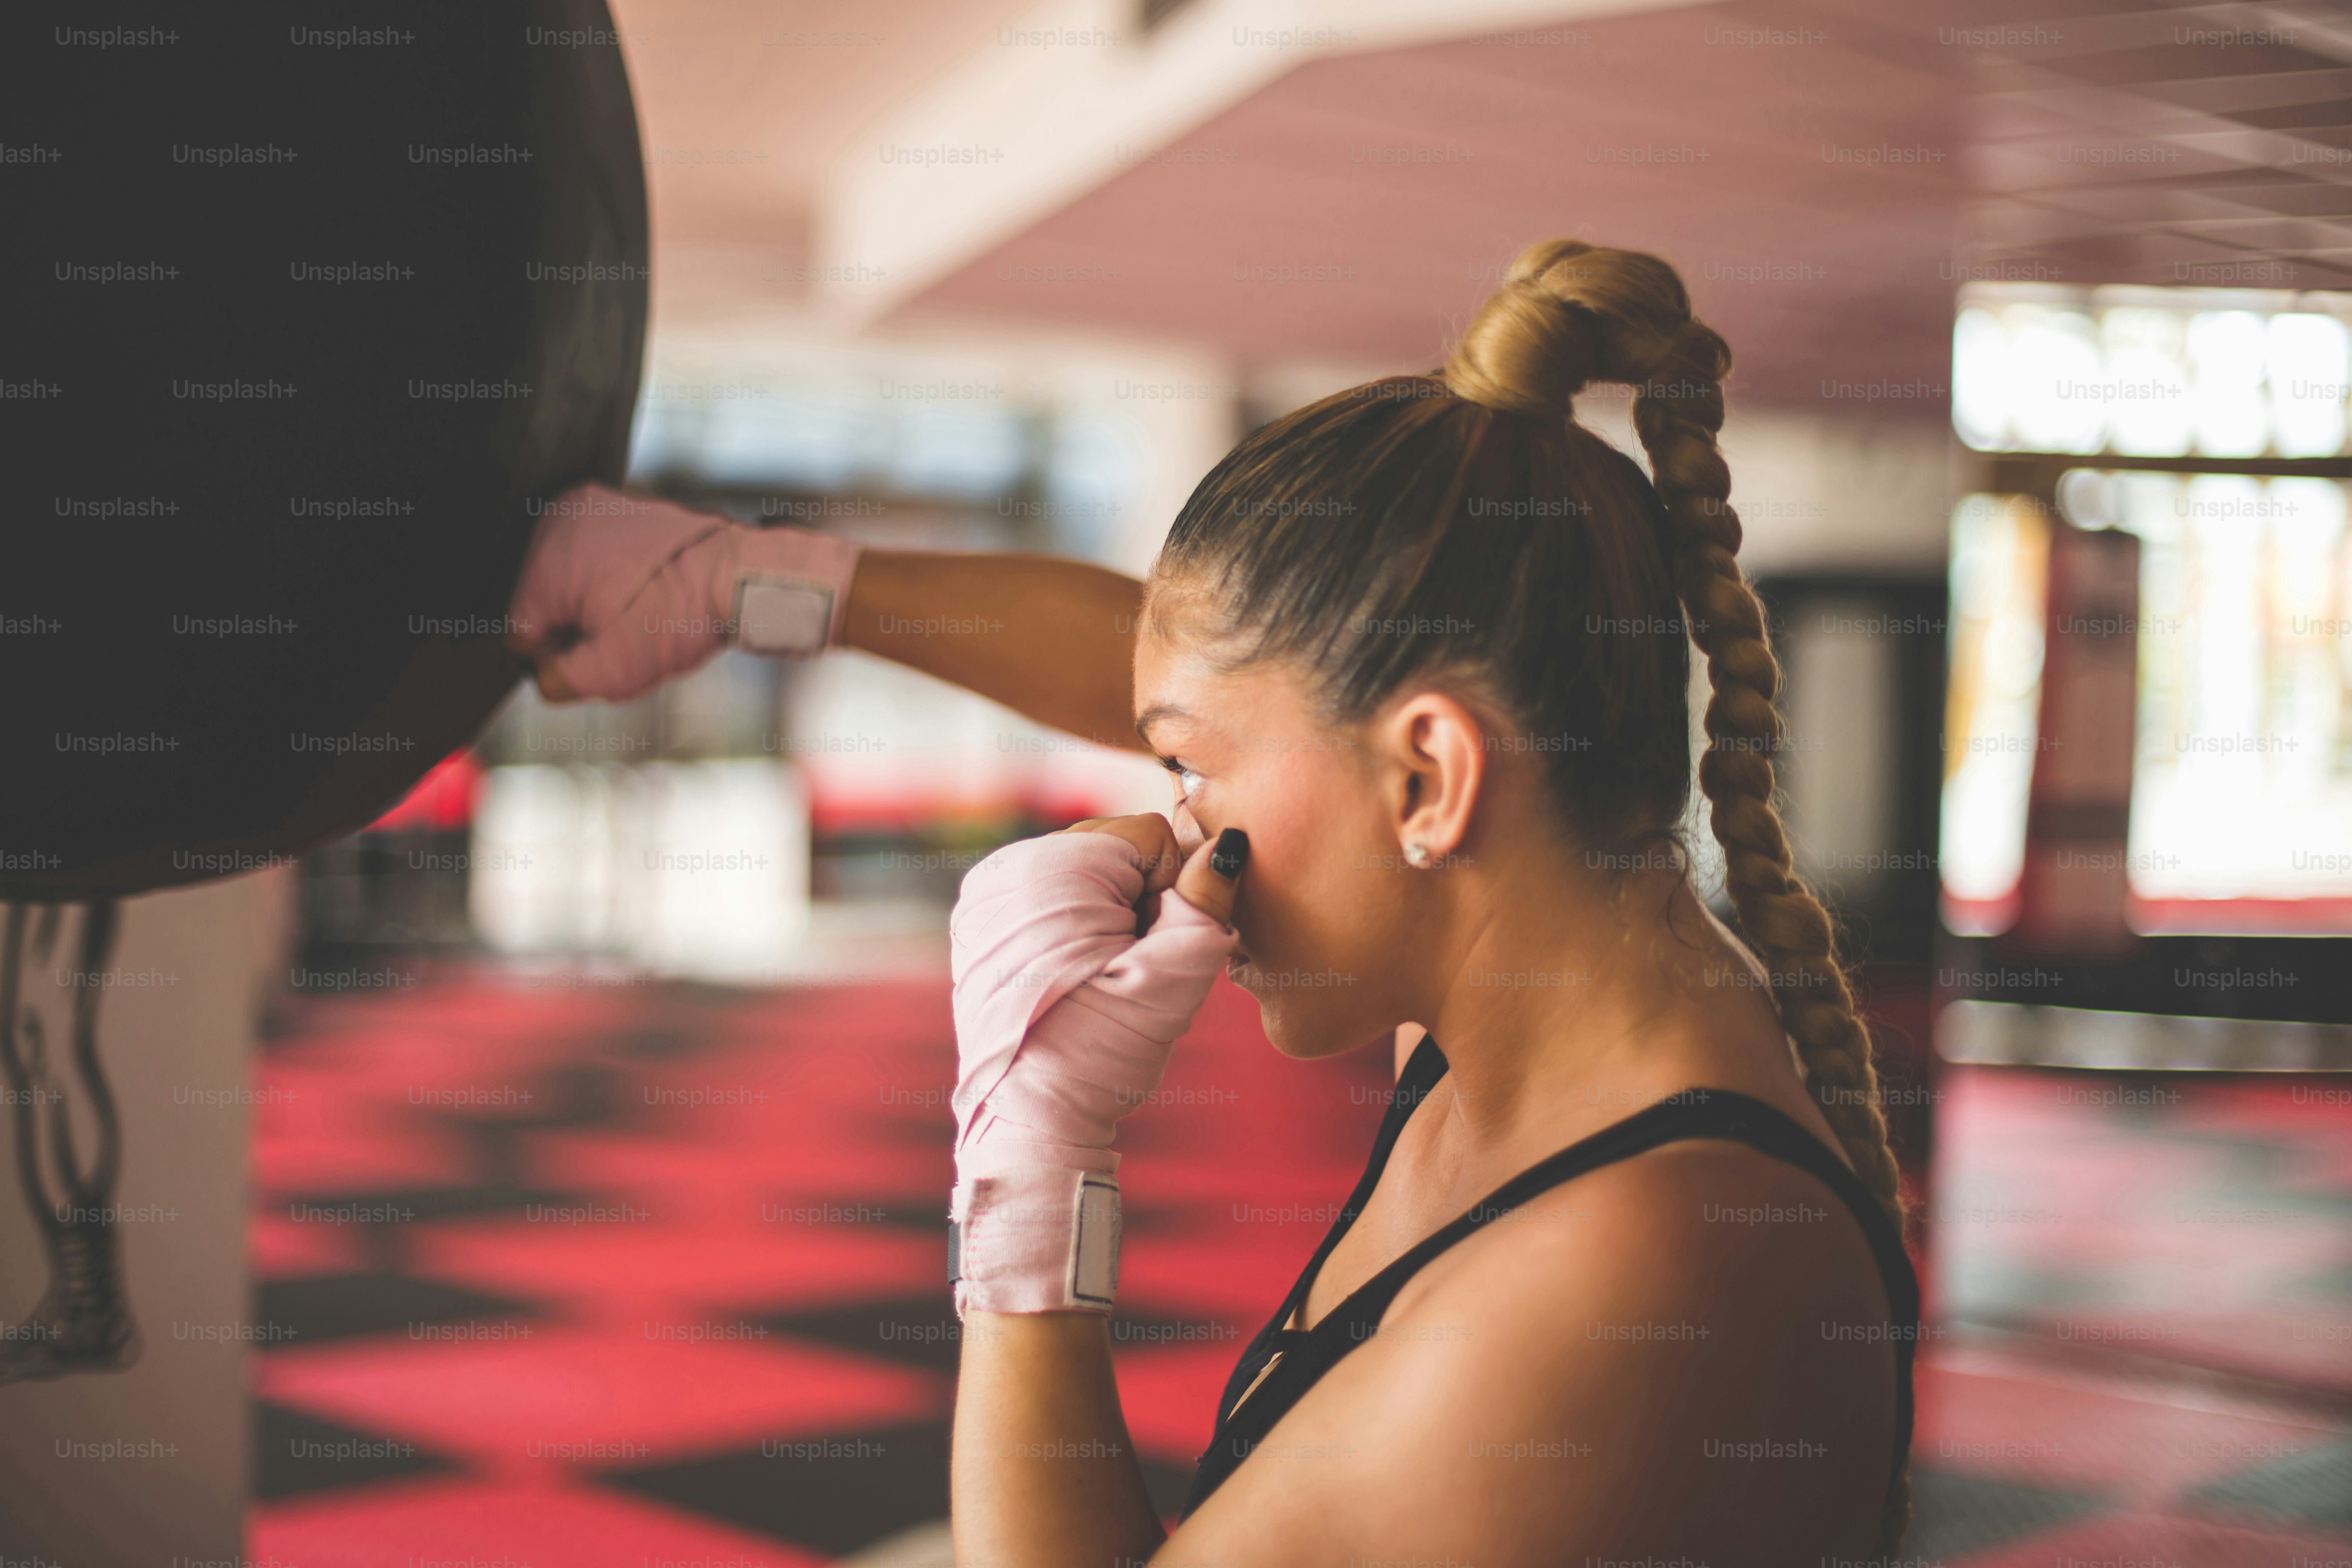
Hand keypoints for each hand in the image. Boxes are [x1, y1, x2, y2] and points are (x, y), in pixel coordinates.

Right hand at [504, 483, 860, 701]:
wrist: (742, 572)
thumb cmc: (679, 615)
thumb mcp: (613, 671)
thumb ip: (559, 681)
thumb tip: (544, 675)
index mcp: (541, 554)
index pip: (518, 628)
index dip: (556, 655)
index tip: (599, 653)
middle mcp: (558, 517)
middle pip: (543, 599)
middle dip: (576, 627)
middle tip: (624, 635)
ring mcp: (592, 505)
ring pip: (572, 579)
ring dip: (596, 606)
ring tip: (641, 614)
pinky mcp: (623, 506)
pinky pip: (600, 557)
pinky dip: (617, 581)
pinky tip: (649, 595)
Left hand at [946, 821, 1246, 1313]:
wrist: (1031, 1118)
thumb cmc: (1104, 1046)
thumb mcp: (1176, 972)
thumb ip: (1207, 898)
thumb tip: (1230, 842)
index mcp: (1054, 863)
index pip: (1151, 836)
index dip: (1169, 893)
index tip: (1149, 948)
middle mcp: (1008, 864)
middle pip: (1112, 850)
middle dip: (1133, 899)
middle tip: (1125, 967)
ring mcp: (985, 893)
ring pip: (1081, 874)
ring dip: (1101, 913)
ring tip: (1096, 976)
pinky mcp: (976, 922)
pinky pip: (1044, 897)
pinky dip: (1066, 927)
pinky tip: (1069, 977)